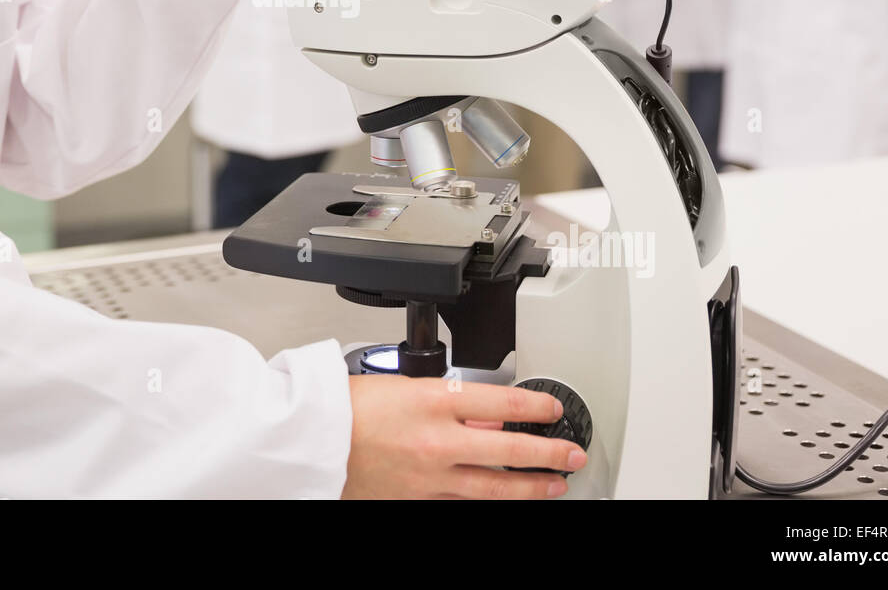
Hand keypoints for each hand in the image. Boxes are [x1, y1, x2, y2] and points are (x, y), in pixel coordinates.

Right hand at [342, 375, 586, 498]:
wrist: (314, 439)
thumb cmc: (351, 407)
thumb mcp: (406, 386)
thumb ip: (449, 401)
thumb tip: (486, 414)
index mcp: (434, 401)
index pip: (502, 403)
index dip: (536, 408)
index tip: (553, 410)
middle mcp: (437, 441)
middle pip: (509, 450)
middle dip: (549, 453)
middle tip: (573, 453)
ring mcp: (430, 477)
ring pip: (494, 486)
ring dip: (531, 486)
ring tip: (555, 485)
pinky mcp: (418, 500)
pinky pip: (462, 502)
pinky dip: (488, 500)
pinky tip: (505, 499)